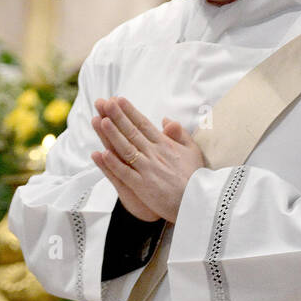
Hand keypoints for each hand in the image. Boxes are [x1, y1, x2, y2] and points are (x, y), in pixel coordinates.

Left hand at [90, 96, 205, 222]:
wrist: (199, 200)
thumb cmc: (196, 176)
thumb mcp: (192, 150)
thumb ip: (180, 133)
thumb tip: (166, 120)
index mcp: (165, 145)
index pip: (144, 124)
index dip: (130, 112)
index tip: (119, 100)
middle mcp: (154, 154)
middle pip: (132, 132)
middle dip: (118, 116)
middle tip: (105, 103)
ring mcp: (147, 170)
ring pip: (126, 149)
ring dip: (113, 135)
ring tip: (101, 121)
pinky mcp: (142, 186)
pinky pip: (125, 173)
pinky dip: (114, 163)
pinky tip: (103, 153)